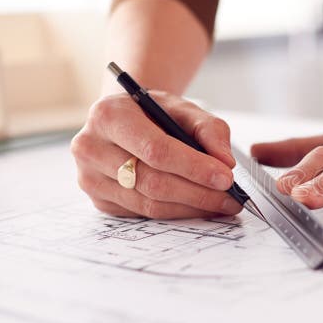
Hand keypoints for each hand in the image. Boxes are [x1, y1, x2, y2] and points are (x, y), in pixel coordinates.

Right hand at [71, 92, 242, 218]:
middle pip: (152, 181)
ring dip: (191, 208)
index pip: (155, 149)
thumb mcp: (184, 108)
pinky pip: (143, 213)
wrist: (128, 121)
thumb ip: (210, 129)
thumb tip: (226, 163)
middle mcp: (90, 147)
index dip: (193, 167)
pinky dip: (177, 213)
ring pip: (149, 203)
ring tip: (222, 205)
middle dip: (198, 193)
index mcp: (108, 115)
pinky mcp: (100, 200)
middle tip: (231, 198)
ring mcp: (90, 178)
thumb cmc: (155, 113)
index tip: (226, 178)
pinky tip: (199, 207)